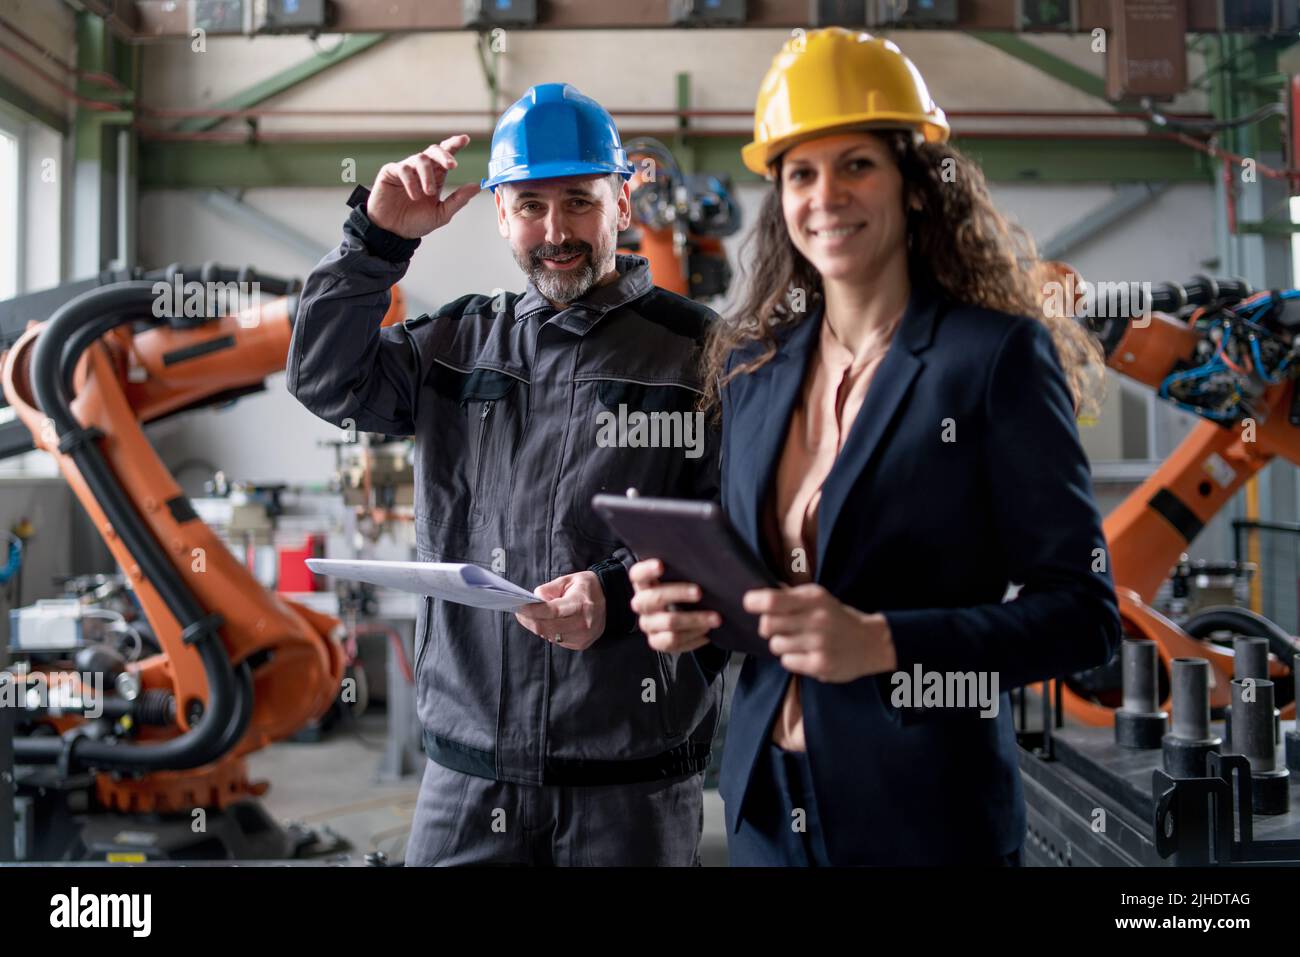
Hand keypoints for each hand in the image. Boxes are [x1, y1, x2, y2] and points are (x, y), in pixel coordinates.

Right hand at [367, 134, 478, 238]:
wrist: (393, 232)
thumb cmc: (415, 222)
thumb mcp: (441, 214)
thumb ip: (458, 200)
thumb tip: (477, 186)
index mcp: (436, 176)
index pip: (446, 155)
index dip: (454, 145)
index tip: (465, 139)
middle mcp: (421, 170)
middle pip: (434, 150)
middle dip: (444, 155)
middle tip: (452, 166)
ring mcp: (406, 169)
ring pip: (420, 159)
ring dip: (428, 176)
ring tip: (429, 193)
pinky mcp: (390, 172)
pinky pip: (403, 169)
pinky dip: (411, 181)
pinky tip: (414, 195)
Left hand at [514, 571, 605, 650]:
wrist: (610, 599)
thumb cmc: (587, 588)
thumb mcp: (567, 580)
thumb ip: (548, 589)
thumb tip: (533, 600)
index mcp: (580, 604)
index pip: (552, 611)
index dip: (533, 611)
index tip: (519, 607)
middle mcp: (583, 623)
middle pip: (548, 627)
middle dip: (530, 620)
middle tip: (521, 612)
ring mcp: (583, 636)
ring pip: (550, 636)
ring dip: (538, 627)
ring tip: (535, 616)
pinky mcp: (581, 644)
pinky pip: (557, 641)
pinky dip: (549, 632)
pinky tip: (551, 623)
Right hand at [629, 558, 719, 653]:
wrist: (679, 620)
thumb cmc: (681, 593)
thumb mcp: (679, 580)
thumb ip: (683, 571)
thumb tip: (706, 563)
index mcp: (644, 584)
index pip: (637, 574)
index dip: (646, 570)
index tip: (661, 565)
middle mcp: (642, 604)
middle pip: (655, 598)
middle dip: (679, 594)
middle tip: (699, 593)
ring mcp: (648, 624)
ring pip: (669, 623)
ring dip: (695, 620)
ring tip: (714, 618)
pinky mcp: (657, 641)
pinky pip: (674, 641)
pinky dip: (694, 637)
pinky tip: (707, 632)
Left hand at [743, 584, 894, 682]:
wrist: (870, 643)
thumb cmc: (837, 618)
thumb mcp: (819, 598)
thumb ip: (790, 595)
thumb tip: (759, 593)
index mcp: (813, 598)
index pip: (771, 600)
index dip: (754, 602)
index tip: (750, 604)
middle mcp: (816, 619)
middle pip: (767, 625)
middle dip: (768, 627)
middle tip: (780, 628)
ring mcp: (819, 644)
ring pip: (775, 645)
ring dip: (782, 645)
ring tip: (799, 642)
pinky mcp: (820, 665)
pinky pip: (787, 662)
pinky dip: (792, 659)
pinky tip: (806, 654)